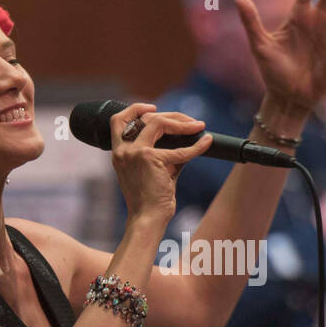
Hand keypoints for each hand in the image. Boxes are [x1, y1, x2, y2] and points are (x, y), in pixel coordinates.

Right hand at [108, 104, 211, 226]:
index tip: (152, 107)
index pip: (118, 121)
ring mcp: (136, 153)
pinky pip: (180, 149)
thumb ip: (162, 152)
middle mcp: (124, 150)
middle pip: (145, 118)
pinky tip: (207, 142)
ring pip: (158, 123)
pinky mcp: (152, 159)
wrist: (147, 218)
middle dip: (170, 115)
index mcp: (119, 153)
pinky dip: (197, 145)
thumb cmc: (150, 199)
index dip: (134, 109)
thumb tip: (185, 137)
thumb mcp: (151, 170)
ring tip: (197, 126)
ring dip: (181, 122)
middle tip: (189, 121)